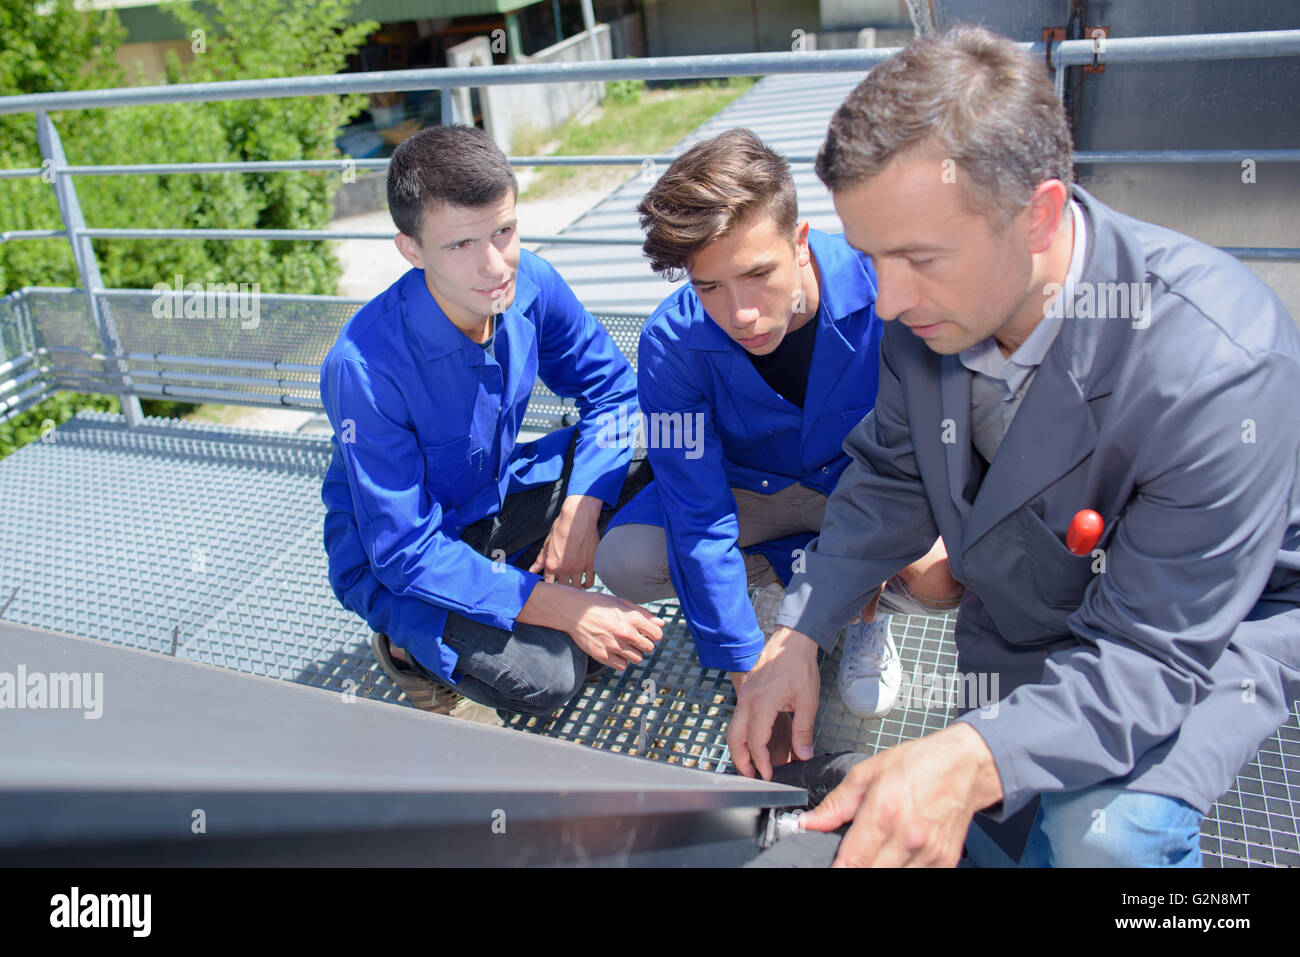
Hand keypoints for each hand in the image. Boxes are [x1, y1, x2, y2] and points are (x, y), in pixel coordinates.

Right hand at [519, 583, 663, 670]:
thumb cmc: (598, 605)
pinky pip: (622, 666)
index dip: (653, 634)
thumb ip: (643, 614)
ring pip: (637, 659)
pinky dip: (621, 661)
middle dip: (643, 644)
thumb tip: (661, 624)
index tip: (646, 633)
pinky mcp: (603, 656)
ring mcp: (614, 646)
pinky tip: (615, 651)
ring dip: (633, 653)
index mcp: (633, 618)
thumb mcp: (622, 603)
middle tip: (633, 638)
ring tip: (623, 644)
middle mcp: (626, 633)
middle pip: (648, 648)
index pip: (657, 635)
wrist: (573, 611)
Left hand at [529, 494, 601, 587]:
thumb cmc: (562, 528)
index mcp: (552, 565)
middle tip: (563, 585)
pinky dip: (587, 584)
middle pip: (562, 588)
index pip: (548, 584)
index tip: (551, 585)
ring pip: (576, 588)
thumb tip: (531, 571)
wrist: (578, 518)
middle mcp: (565, 569)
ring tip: (573, 584)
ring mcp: (579, 568)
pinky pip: (590, 581)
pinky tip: (584, 581)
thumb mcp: (547, 544)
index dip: (550, 586)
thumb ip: (540, 560)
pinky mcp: (591, 564)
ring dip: (574, 588)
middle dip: (562, 588)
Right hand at [730, 671, 797, 770]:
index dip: (761, 762)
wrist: (792, 640)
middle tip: (751, 776)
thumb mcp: (807, 701)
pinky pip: (740, 717)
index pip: (755, 742)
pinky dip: (745, 733)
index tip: (769, 774)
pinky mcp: (746, 691)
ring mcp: (744, 695)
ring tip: (753, 764)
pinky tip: (759, 741)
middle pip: (734, 738)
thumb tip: (803, 755)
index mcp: (762, 704)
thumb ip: (803, 731)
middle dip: (741, 761)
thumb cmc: (799, 666)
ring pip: (734, 728)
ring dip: (740, 748)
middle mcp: (747, 700)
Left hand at [799, 723, 1003, 866]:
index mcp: (884, 812)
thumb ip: (836, 804)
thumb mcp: (868, 772)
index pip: (852, 861)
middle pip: (870, 874)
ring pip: (892, 879)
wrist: (965, 766)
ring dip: (878, 869)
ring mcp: (928, 853)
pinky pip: (915, 877)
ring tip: (875, 853)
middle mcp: (908, 837)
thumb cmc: (918, 764)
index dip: (836, 868)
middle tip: (850, 858)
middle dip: (855, 868)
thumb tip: (809, 823)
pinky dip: (901, 870)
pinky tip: (894, 856)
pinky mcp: (944, 862)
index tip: (829, 865)